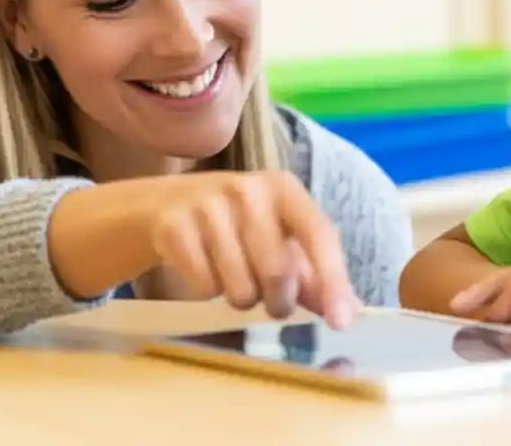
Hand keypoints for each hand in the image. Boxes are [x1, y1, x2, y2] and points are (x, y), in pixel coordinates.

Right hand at [146, 170, 358, 328]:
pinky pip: (204, 288)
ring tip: (232, 276)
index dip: (333, 280)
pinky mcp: (173, 226)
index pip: (319, 233)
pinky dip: (206, 291)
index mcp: (283, 189)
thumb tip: (349, 311)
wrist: (160, 206)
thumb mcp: (276, 237)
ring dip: (240, 298)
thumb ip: (314, 274)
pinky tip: (201, 267)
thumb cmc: (234, 226)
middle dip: (278, 302)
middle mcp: (247, 189)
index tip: (341, 322)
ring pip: (239, 288)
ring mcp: (207, 205)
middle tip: (271, 301)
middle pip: (278, 273)